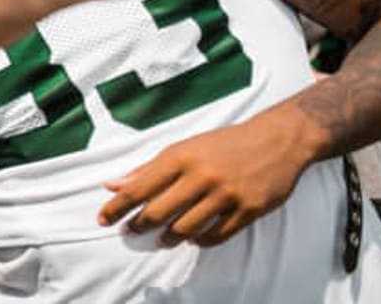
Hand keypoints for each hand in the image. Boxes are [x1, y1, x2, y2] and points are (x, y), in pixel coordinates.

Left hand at [96, 112, 310, 246]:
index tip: (103, 218)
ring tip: (161, 239)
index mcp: (180, 157)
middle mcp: (201, 175)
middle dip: (139, 225)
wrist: (276, 139)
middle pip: (158, 211)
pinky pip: (217, 235)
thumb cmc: (224, 143)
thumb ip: (148, 168)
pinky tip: (194, 238)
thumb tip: (115, 184)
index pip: (139, 188)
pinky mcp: (248, 209)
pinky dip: (201, 241)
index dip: (117, 206)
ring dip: (169, 238)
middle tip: (130, 232)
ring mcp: (226, 194)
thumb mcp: (183, 148)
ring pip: (186, 227)